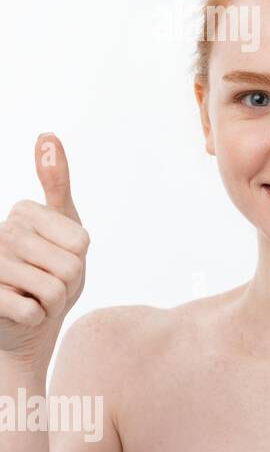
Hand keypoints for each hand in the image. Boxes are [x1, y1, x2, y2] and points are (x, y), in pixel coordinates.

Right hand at [0, 133, 89, 373]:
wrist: (30, 318)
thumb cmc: (51, 266)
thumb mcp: (64, 222)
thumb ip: (56, 180)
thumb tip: (47, 134)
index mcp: (21, 214)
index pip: (80, 241)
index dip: (80, 258)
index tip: (59, 257)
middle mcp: (0, 234)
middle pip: (69, 265)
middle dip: (69, 283)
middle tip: (49, 282)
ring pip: (53, 288)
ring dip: (54, 302)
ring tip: (37, 296)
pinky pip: (33, 309)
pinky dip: (37, 317)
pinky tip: (24, 313)